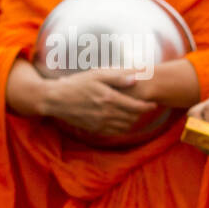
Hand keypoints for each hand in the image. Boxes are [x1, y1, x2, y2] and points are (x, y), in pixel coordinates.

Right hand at [41, 68, 157, 135]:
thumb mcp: (96, 75)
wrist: (55, 99)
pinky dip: (122, 128)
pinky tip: (122, 120)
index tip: (153, 104)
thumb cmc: (76, 83)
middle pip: (134, 118)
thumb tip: (136, 79)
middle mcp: (107, 113)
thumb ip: (117, 77)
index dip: (148, 107)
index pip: (137, 106)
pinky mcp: (95, 129)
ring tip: (134, 113)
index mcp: (109, 98)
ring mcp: (101, 123)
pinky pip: (115, 132)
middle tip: (144, 107)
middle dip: (141, 113)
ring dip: (133, 121)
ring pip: (126, 126)